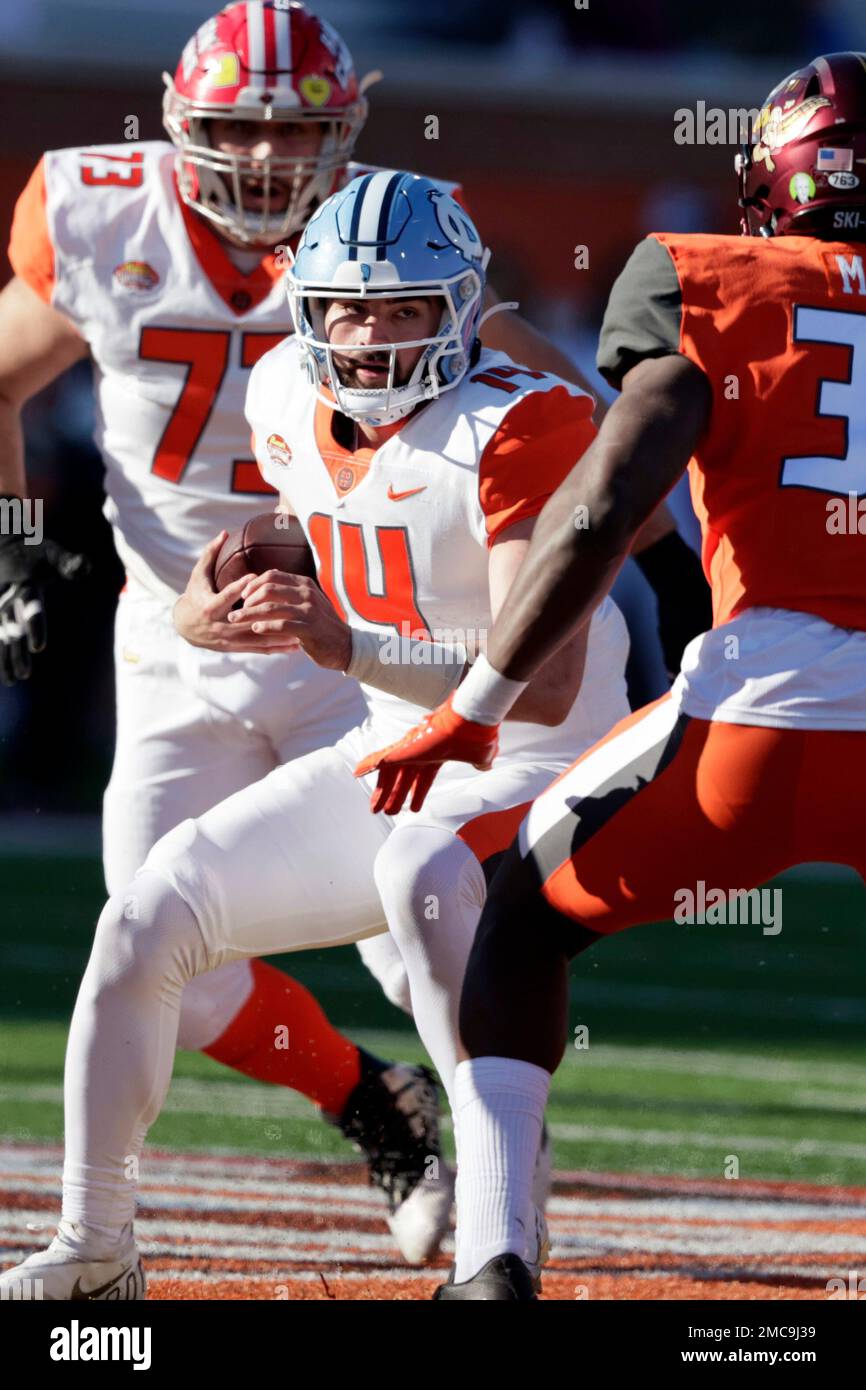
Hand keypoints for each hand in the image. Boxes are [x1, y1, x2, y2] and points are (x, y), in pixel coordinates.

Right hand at [0, 518, 88, 685]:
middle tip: (24, 674)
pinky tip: (3, 674)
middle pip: (12, 628)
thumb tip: (87, 564)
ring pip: (0, 635)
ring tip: (12, 680)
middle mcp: (8, 597)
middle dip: (17, 651)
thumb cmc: (34, 550)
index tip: (38, 647)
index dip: (34, 626)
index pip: (31, 607)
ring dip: (5, 657)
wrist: (2, 541)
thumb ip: (69, 562)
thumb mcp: (52, 552)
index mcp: (26, 585)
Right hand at [174, 534, 299, 653]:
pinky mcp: (235, 647)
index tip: (255, 577)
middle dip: (267, 615)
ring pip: (256, 638)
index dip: (239, 587)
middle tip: (289, 609)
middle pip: (246, 620)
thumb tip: (224, 533)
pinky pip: (258, 649)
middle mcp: (220, 625)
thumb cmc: (195, 595)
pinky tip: (295, 646)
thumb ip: (210, 554)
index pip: (226, 596)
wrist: (185, 627)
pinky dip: (277, 648)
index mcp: (210, 606)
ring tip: (300, 632)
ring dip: (278, 635)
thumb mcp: (198, 575)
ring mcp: (228, 639)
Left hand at [226, 568, 351, 670]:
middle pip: (269, 588)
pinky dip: (265, 627)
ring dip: (249, 614)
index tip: (243, 595)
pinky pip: (281, 625)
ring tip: (236, 619)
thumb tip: (267, 582)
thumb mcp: (310, 601)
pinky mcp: (309, 629)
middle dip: (248, 599)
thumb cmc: (322, 624)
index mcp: (305, 584)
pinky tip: (255, 629)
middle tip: (237, 610)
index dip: (254, 583)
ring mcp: (309, 611)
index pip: (273, 575)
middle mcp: (307, 594)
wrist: (345, 645)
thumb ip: (292, 592)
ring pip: (271, 608)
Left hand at [354, 695, 499, 813]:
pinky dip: (368, 764)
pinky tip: (357, 773)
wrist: (470, 722)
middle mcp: (421, 752)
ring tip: (374, 809)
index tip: (413, 808)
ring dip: (381, 791)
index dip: (417, 794)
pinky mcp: (402, 748)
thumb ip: (480, 761)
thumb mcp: (480, 755)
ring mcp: (410, 749)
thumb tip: (486, 765)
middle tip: (387, 812)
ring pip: (390, 774)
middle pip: (403, 779)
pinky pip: (379, 758)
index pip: (423, 779)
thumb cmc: (476, 736)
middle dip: (395, 796)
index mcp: (437, 757)